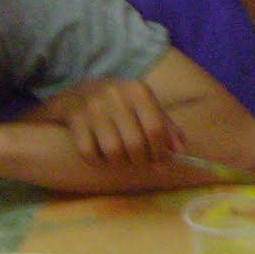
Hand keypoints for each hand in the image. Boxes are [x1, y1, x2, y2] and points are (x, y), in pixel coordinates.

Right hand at [37, 77, 183, 166]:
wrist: (75, 94)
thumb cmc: (117, 104)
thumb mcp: (143, 106)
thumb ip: (165, 126)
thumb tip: (179, 150)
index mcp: (138, 90)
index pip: (155, 128)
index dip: (160, 152)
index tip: (159, 163)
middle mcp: (115, 95)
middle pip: (135, 144)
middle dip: (140, 161)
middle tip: (139, 163)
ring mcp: (93, 106)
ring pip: (113, 151)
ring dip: (119, 163)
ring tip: (120, 159)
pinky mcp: (74, 118)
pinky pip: (89, 153)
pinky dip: (97, 162)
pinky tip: (101, 156)